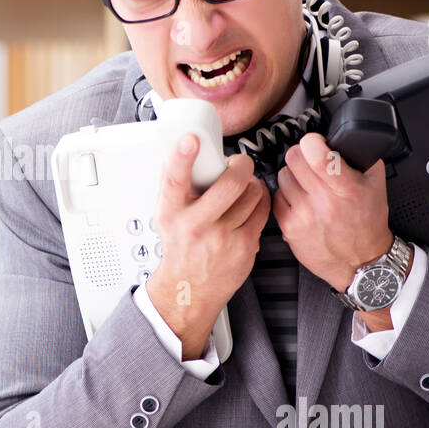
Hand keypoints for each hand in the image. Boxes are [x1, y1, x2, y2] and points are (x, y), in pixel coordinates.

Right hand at [146, 134, 270, 359]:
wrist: (190, 288)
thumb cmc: (180, 246)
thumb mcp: (166, 215)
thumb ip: (174, 185)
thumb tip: (183, 150)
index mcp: (171, 213)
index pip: (174, 180)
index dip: (182, 157)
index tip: (191, 139)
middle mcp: (195, 225)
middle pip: (229, 184)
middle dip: (241, 165)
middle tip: (238, 163)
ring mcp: (222, 238)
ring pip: (251, 193)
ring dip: (252, 183)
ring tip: (244, 184)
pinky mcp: (244, 246)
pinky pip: (262, 210)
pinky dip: (260, 199)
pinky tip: (252, 200)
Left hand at [272, 132, 393, 293]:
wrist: (361, 262)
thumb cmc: (367, 224)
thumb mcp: (376, 186)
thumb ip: (364, 157)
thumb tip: (345, 138)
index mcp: (347, 188)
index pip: (316, 153)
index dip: (313, 141)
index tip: (316, 143)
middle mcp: (324, 202)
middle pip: (293, 158)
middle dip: (301, 155)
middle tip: (309, 162)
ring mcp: (304, 215)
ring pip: (282, 175)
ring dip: (292, 176)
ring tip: (307, 185)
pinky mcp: (289, 228)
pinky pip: (276, 197)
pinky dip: (286, 196)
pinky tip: (300, 201)